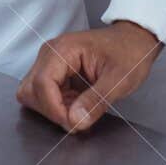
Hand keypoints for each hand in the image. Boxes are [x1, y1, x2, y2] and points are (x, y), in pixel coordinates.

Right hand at [16, 20, 160, 131]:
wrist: (135, 41)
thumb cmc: (130, 53)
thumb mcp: (120, 79)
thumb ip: (96, 101)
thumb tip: (75, 121)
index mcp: (64, 50)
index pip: (42, 84)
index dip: (54, 109)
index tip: (74, 124)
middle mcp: (51, 53)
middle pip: (31, 90)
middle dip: (51, 111)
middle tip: (77, 118)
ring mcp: (50, 62)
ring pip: (33, 94)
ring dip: (53, 109)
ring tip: (78, 109)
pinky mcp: (54, 72)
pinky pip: (44, 95)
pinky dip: (57, 106)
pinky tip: (78, 104)